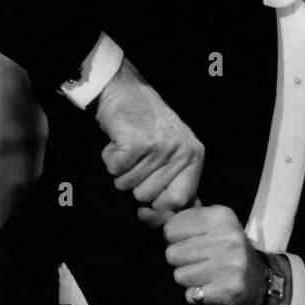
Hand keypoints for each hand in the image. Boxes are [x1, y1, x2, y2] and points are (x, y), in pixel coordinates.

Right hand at [95, 58, 203, 226]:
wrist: (126, 90)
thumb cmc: (149, 125)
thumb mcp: (176, 150)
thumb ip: (180, 180)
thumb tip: (179, 215)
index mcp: (195, 157)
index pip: (179, 201)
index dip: (159, 204)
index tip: (150, 192)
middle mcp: (181, 152)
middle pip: (147, 197)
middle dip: (136, 182)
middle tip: (138, 157)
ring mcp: (159, 148)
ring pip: (128, 185)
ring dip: (121, 170)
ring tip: (130, 147)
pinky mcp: (135, 143)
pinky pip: (115, 170)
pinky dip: (110, 159)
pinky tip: (119, 142)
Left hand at [163, 205, 267, 304]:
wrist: (259, 280)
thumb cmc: (225, 250)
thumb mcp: (204, 228)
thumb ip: (171, 220)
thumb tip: (141, 213)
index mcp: (220, 215)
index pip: (170, 228)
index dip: (175, 239)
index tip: (193, 243)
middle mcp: (228, 236)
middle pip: (172, 253)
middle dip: (181, 262)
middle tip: (201, 262)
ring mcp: (231, 263)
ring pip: (179, 275)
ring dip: (188, 280)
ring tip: (206, 275)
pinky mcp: (230, 287)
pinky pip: (191, 293)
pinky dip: (197, 295)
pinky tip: (210, 288)